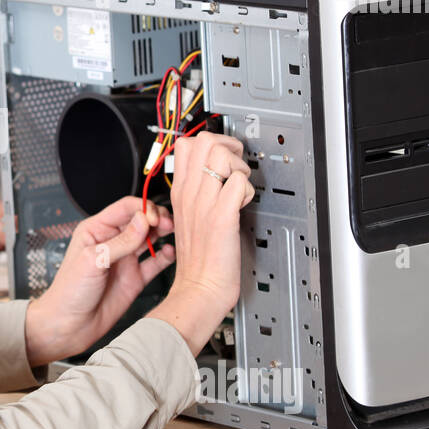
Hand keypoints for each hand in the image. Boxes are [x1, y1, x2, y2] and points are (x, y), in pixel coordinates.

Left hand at [24, 196, 175, 366]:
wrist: (69, 326)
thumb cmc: (69, 292)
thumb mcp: (93, 260)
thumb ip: (121, 241)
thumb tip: (143, 220)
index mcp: (96, 230)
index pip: (125, 208)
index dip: (143, 208)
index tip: (153, 218)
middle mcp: (113, 242)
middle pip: (141, 220)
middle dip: (157, 218)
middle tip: (167, 225)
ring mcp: (125, 260)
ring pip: (151, 238)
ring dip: (163, 233)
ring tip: (172, 233)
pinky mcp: (135, 279)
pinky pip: (155, 263)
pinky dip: (166, 256)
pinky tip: (170, 253)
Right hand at [147, 132, 254, 353]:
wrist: (199, 287)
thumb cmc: (198, 258)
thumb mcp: (187, 218)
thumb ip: (197, 193)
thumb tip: (214, 173)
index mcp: (180, 191)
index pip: (186, 144)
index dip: (210, 143)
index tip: (223, 158)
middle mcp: (190, 193)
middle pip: (205, 141)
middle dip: (228, 147)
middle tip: (235, 169)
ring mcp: (204, 204)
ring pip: (223, 155)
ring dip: (239, 167)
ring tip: (239, 188)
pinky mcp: (222, 216)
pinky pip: (239, 183)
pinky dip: (248, 190)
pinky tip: (244, 205)